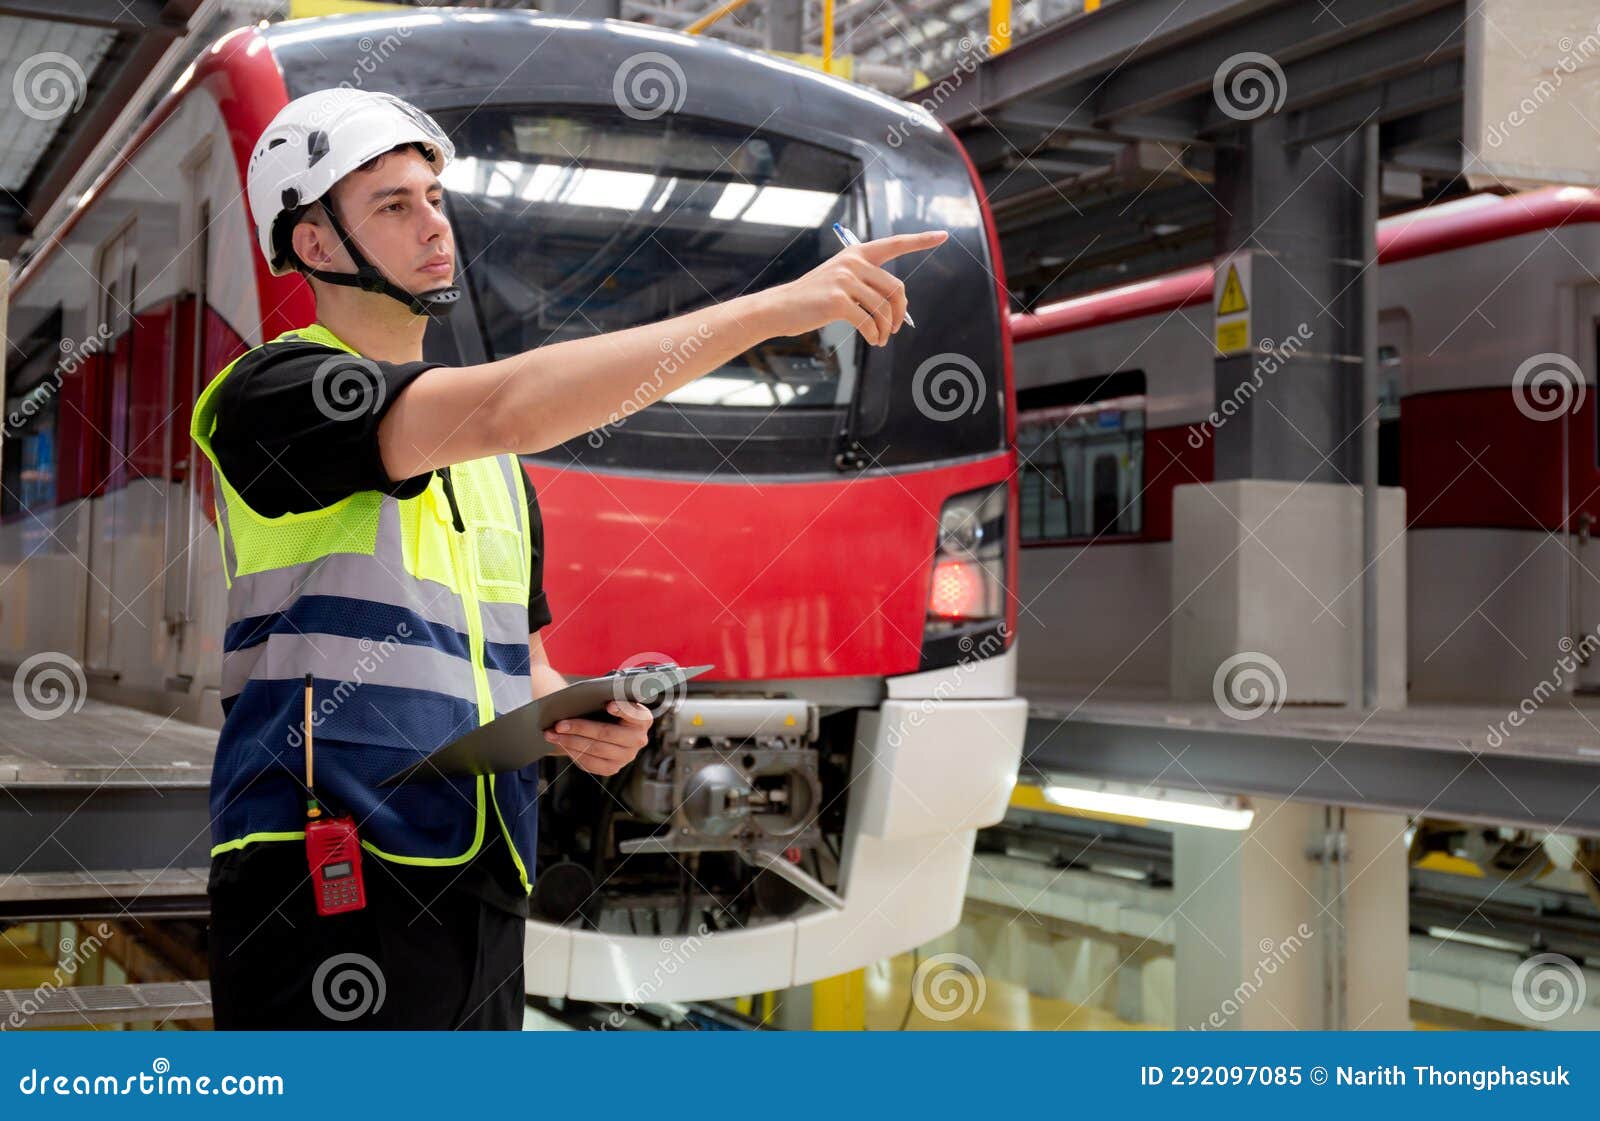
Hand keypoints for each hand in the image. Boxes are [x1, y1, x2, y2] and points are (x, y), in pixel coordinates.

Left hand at [545, 699, 652, 776]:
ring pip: (595, 750)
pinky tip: (560, 743)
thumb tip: (576, 690)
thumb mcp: (611, 699)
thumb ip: (605, 694)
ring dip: (570, 741)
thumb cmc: (606, 709)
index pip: (635, 714)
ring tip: (552, 733)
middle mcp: (638, 740)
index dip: (622, 710)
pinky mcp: (612, 768)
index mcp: (643, 719)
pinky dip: (573, 752)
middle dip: (581, 728)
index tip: (608, 705)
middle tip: (559, 724)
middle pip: (607, 733)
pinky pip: (590, 763)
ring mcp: (626, 757)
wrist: (606, 729)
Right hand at [761, 230, 947, 344]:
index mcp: (857, 253)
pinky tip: (873, 340)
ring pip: (884, 308)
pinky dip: (875, 335)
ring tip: (881, 339)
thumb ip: (867, 285)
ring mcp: (845, 280)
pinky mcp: (838, 300)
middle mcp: (853, 262)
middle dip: (900, 313)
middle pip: (896, 287)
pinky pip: (870, 322)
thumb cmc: (813, 299)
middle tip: (895, 329)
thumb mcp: (841, 281)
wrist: (781, 308)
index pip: (894, 243)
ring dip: (887, 329)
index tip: (943, 235)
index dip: (920, 240)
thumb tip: (897, 309)